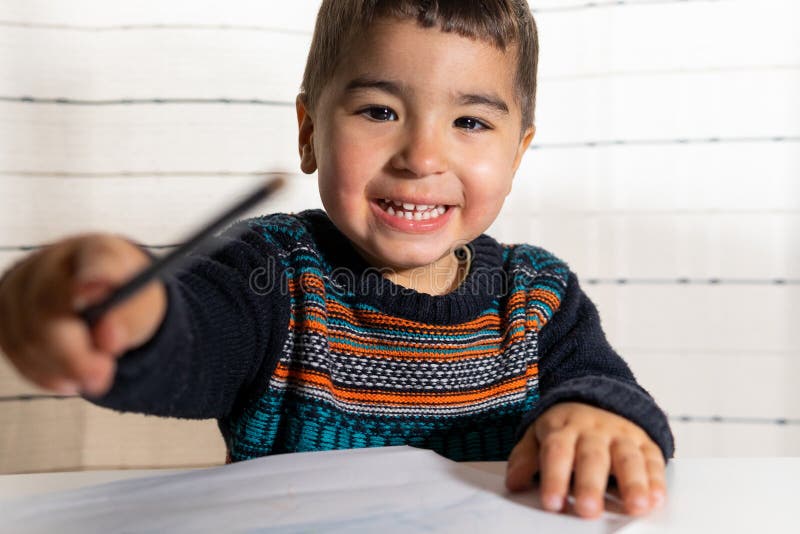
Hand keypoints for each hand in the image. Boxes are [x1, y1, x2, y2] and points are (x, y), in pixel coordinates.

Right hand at [0, 234, 166, 396]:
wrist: (98, 299)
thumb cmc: (123, 297)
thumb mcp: (143, 305)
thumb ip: (130, 318)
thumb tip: (108, 340)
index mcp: (97, 252)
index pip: (95, 260)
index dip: (92, 278)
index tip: (91, 297)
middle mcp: (52, 262)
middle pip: (47, 306)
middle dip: (73, 351)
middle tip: (100, 376)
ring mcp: (20, 287)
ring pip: (27, 335)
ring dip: (60, 367)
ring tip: (92, 379)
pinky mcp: (4, 314)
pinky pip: (15, 350)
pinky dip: (43, 372)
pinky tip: (67, 381)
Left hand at [505, 402, 665, 518]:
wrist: (597, 397)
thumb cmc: (565, 428)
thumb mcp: (538, 435)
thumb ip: (525, 458)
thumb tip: (514, 482)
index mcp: (563, 428)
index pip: (556, 452)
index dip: (554, 478)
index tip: (552, 503)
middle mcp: (593, 431)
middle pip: (592, 457)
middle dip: (591, 484)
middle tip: (589, 511)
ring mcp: (621, 435)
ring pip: (628, 457)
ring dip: (634, 483)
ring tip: (636, 507)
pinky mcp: (645, 442)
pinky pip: (653, 459)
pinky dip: (656, 479)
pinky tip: (656, 499)